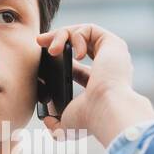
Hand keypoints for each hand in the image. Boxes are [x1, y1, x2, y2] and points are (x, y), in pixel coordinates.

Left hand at [35, 24, 153, 143]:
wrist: (105, 110)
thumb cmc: (90, 120)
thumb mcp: (66, 124)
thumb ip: (54, 123)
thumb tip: (46, 119)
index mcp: (99, 85)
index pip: (78, 68)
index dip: (59, 60)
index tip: (43, 57)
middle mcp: (108, 67)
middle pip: (79, 44)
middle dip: (56, 38)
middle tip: (39, 41)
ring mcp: (112, 54)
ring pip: (82, 33)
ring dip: (61, 36)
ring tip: (51, 50)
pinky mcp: (113, 43)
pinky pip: (90, 29)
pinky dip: (76, 35)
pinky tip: (75, 53)